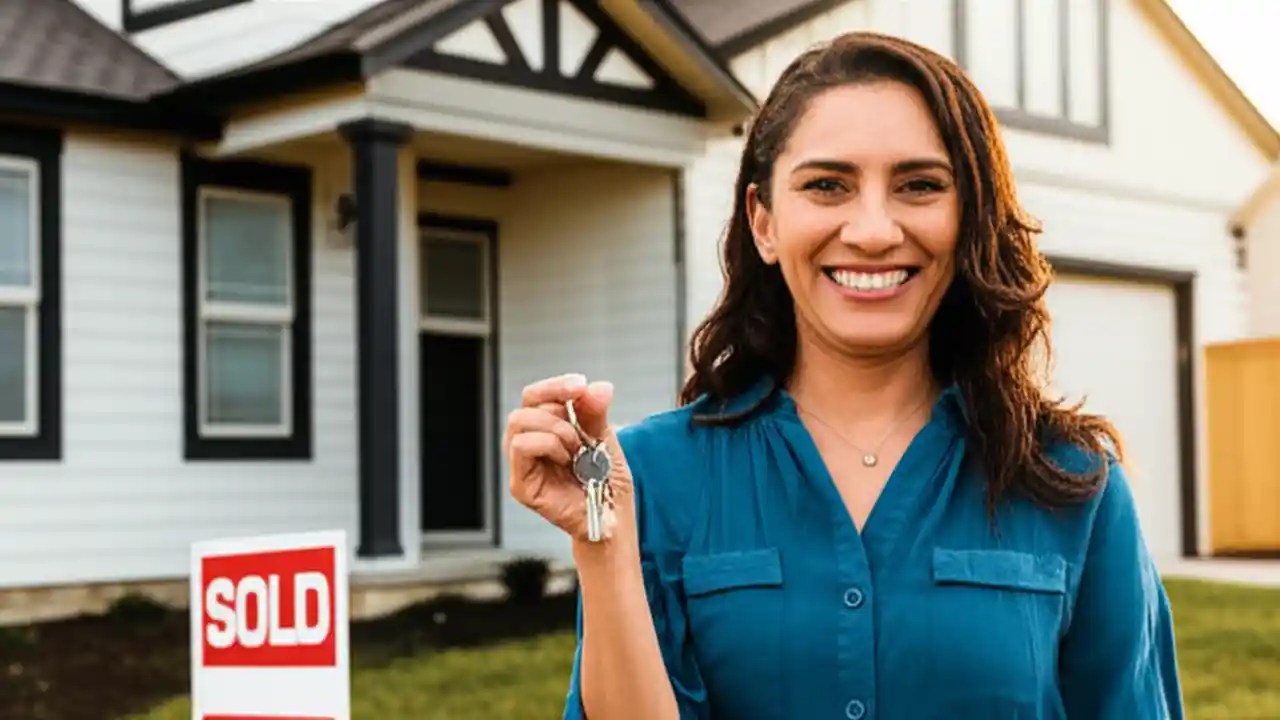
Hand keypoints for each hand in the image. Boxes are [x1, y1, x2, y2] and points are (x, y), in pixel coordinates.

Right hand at [504, 374, 633, 542]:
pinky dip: (547, 445)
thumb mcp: (605, 438)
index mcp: (547, 428)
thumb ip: (596, 413)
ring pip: (518, 421)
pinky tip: (565, 460)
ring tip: (575, 447)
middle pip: (526, 404)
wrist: (613, 518)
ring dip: (555, 428)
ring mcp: (523, 464)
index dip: (555, 385)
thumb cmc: (606, 482)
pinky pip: (520, 447)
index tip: (580, 385)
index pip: (536, 395)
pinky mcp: (521, 484)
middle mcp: (530, 443)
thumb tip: (598, 387)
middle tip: (581, 428)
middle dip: (557, 406)